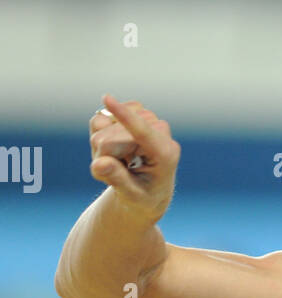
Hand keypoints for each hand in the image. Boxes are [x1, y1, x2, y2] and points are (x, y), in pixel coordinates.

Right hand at [89, 95, 179, 219]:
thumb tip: (99, 164)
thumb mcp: (132, 195)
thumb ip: (117, 179)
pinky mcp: (135, 113)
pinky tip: (116, 149)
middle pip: (111, 137)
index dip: (123, 116)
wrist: (148, 193)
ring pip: (104, 125)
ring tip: (120, 163)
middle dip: (105, 157)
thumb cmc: (143, 198)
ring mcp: (148, 119)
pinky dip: (101, 135)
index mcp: (166, 154)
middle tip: (116, 175)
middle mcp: (160, 132)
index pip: (142, 131)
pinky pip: (102, 118)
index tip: (106, 99)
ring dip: (103, 148)